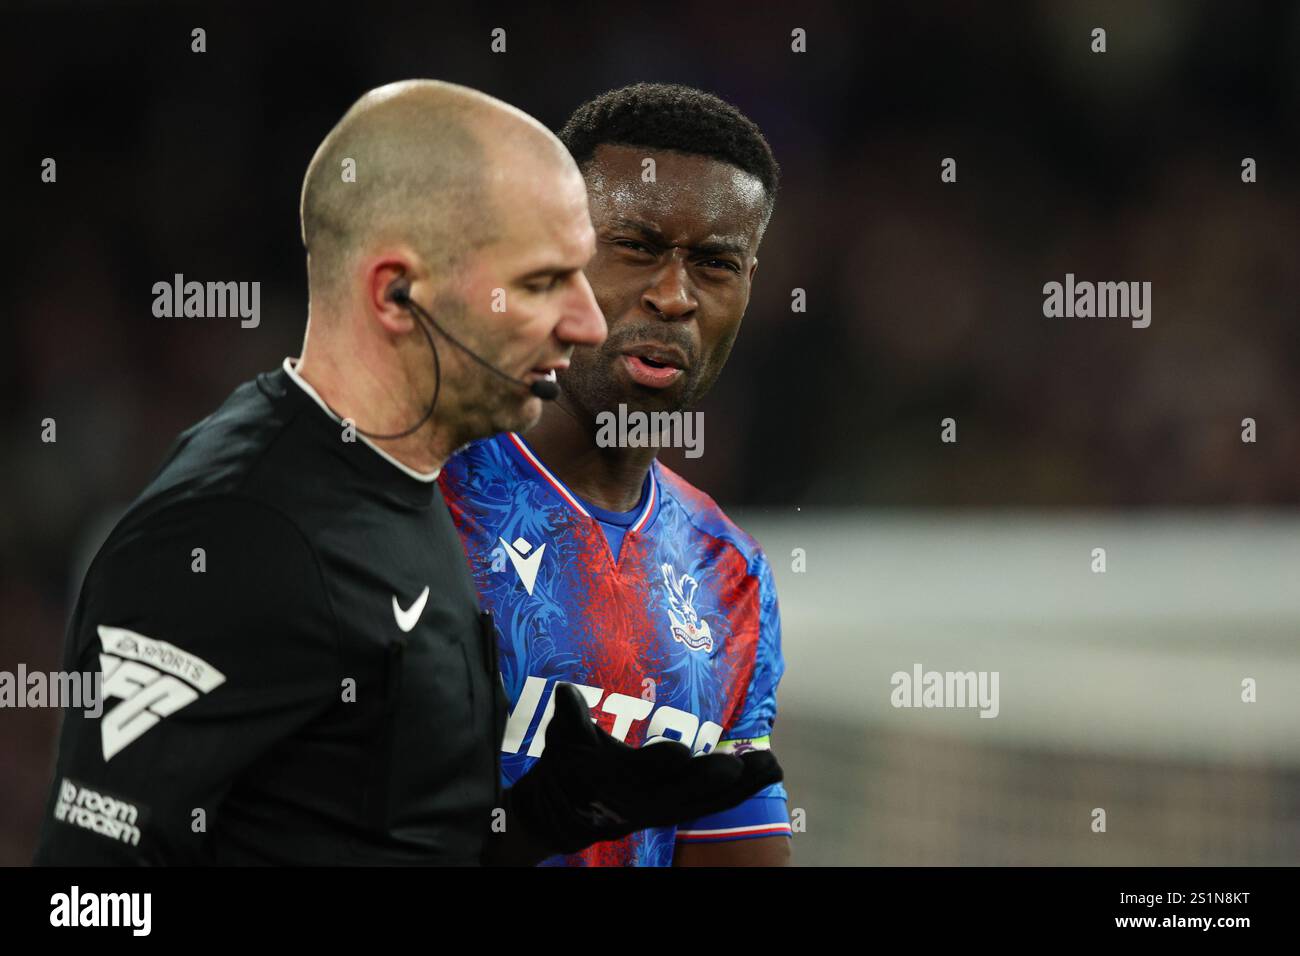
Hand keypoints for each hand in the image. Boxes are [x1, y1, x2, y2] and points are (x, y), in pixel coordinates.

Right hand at [504, 682, 781, 855]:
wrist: (562, 813)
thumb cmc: (565, 767)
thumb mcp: (562, 739)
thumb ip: (569, 717)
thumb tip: (564, 690)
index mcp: (613, 780)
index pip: (638, 774)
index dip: (658, 764)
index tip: (679, 754)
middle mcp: (642, 800)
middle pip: (681, 794)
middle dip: (709, 781)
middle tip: (737, 765)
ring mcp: (662, 810)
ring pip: (705, 802)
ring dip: (739, 787)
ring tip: (771, 766)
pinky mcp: (676, 811)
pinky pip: (712, 806)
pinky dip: (740, 793)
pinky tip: (766, 776)